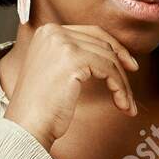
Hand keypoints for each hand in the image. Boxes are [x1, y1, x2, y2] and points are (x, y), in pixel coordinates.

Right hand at [3, 22, 139, 148]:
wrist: (27, 127)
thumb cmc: (40, 108)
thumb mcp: (56, 71)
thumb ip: (74, 56)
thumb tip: (109, 53)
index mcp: (46, 32)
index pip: (90, 32)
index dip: (113, 47)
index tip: (127, 64)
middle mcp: (52, 32)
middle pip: (102, 42)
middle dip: (121, 63)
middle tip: (132, 80)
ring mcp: (62, 43)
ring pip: (109, 58)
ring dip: (122, 83)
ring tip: (126, 104)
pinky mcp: (73, 59)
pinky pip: (109, 70)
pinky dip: (120, 88)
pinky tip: (121, 104)